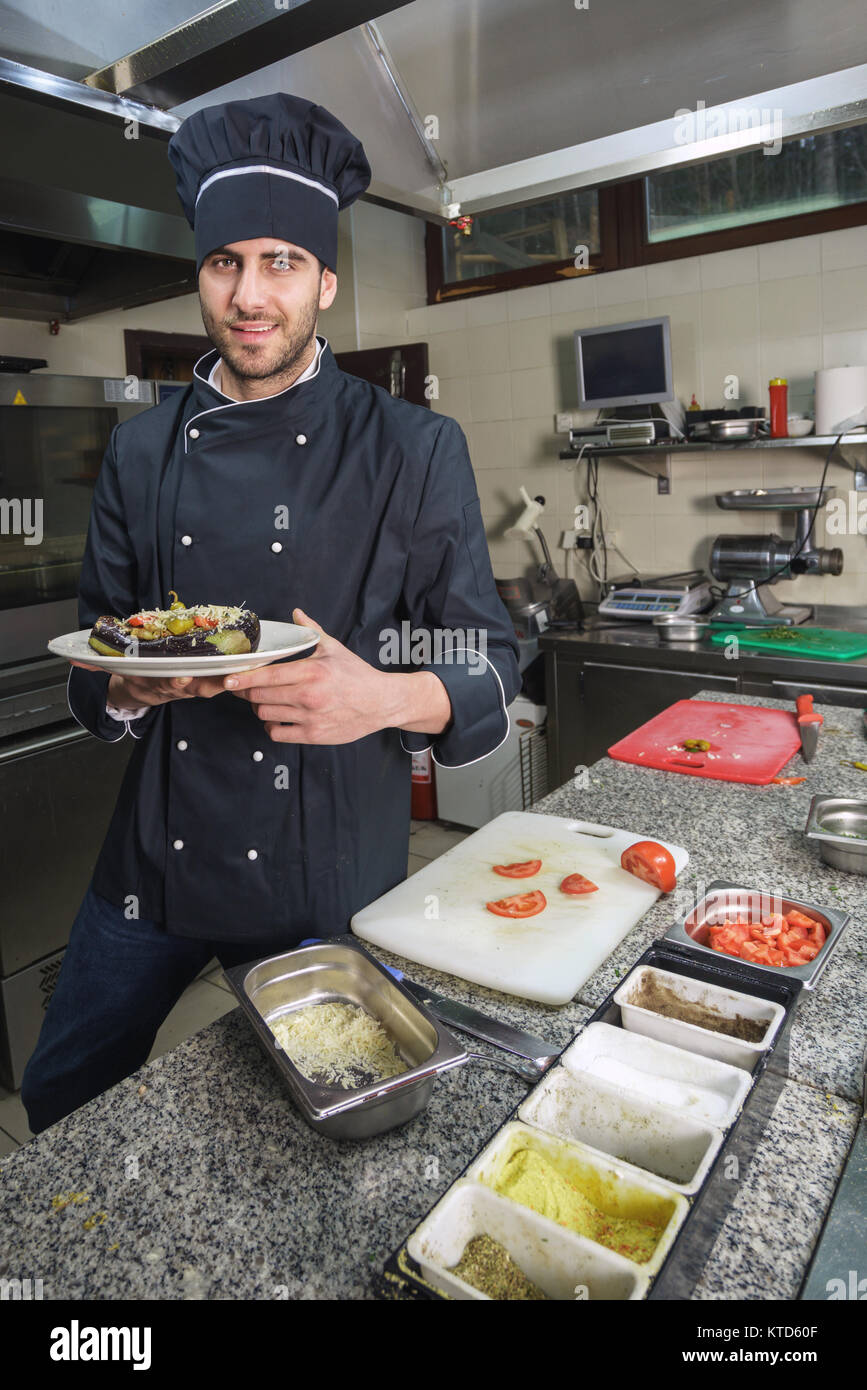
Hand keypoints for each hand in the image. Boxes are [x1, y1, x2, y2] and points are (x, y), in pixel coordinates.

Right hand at [69, 661, 226, 708]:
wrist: (141, 692)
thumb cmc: (136, 673)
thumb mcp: (118, 670)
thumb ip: (96, 663)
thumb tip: (71, 658)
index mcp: (156, 683)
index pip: (166, 684)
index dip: (175, 682)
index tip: (182, 677)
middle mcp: (175, 687)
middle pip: (194, 688)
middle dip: (207, 682)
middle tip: (227, 676)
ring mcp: (191, 688)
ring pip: (210, 687)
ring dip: (225, 681)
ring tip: (240, 672)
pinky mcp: (204, 684)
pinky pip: (220, 683)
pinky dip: (233, 678)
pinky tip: (248, 668)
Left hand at [222, 608, 394, 743]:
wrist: (381, 702)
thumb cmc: (357, 675)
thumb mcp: (333, 648)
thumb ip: (310, 631)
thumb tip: (296, 613)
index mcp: (311, 671)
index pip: (266, 676)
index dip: (242, 678)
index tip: (228, 678)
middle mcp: (308, 695)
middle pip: (258, 697)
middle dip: (246, 692)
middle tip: (243, 687)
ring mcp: (310, 717)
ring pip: (264, 714)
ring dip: (258, 708)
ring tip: (263, 700)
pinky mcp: (313, 735)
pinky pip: (276, 733)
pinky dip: (271, 725)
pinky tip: (276, 717)